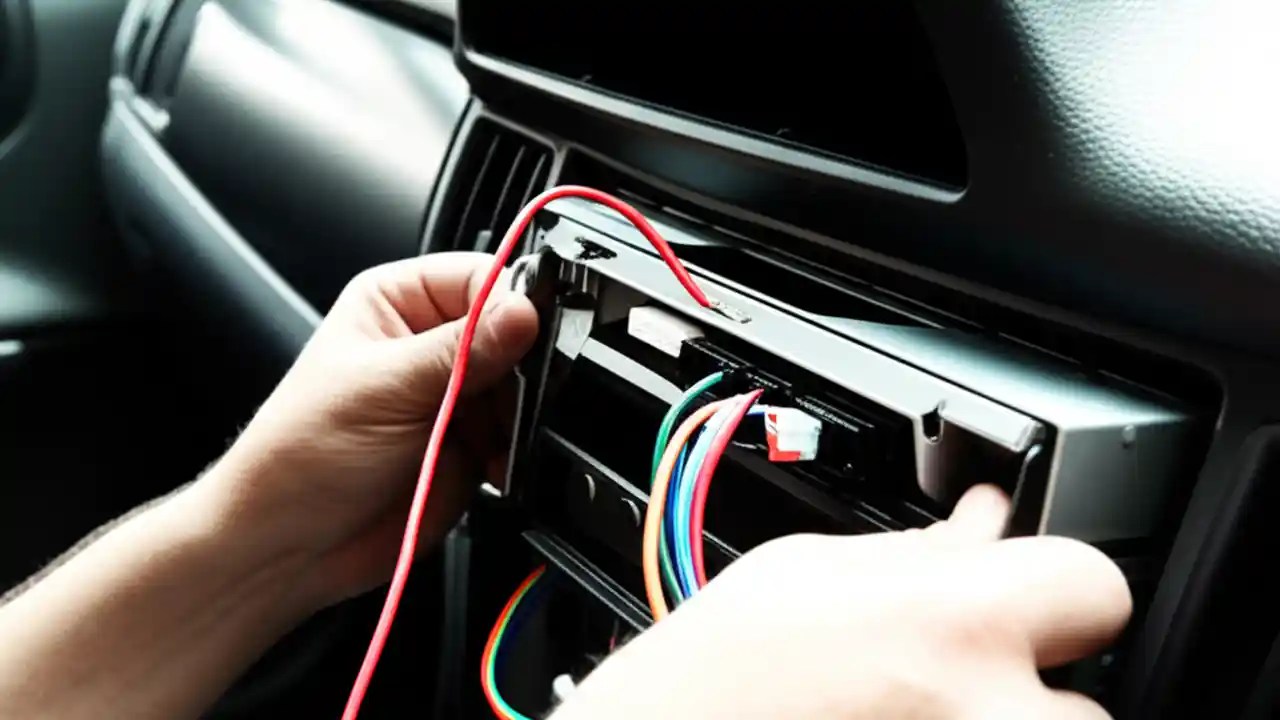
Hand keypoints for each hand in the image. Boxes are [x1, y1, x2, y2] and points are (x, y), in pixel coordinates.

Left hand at [200, 252, 537, 608]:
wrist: (291, 545)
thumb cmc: (302, 454)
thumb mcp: (386, 388)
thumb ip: (463, 351)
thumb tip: (524, 312)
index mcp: (398, 302)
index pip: (480, 278)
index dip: (511, 302)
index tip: (527, 333)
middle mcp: (431, 344)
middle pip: (512, 333)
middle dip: (520, 367)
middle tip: (507, 396)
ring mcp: (454, 397)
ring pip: (522, 388)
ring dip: (519, 414)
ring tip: (491, 437)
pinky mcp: (470, 445)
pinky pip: (519, 437)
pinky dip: (517, 451)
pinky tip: (494, 464)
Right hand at [554, 486, 1130, 718]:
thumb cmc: (707, 683)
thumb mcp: (804, 572)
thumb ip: (917, 550)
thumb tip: (983, 524)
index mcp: (954, 623)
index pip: (1098, 585)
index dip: (1058, 584)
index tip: (1034, 593)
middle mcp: (987, 717)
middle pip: (1088, 698)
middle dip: (1032, 681)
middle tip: (954, 671)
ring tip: (914, 711)